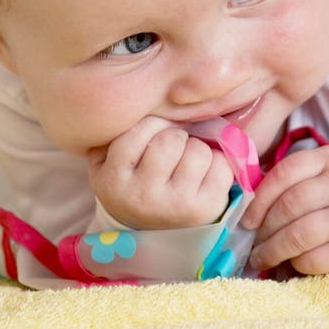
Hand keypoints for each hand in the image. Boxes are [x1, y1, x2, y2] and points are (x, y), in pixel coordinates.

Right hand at [87, 116, 233, 228]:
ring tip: (185, 165)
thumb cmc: (131, 182)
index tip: (150, 139)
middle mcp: (143, 196)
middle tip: (170, 153)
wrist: (149, 235)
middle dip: (175, 138)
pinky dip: (217, 165)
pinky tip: (202, 177)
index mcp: (114, 180)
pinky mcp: (206, 210)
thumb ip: (116, 130)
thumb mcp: (107, 159)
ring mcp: (177, 206)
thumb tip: (142, 94)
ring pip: (199, 150)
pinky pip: (221, 166)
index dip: (151, 127)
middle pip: (173, 139)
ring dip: (196, 150)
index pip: (139, 130)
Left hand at [241, 144, 328, 273]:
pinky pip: (316, 259)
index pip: (285, 172)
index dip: (259, 198)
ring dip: (274, 250)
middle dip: (264, 228)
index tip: (246, 219)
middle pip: (290, 205)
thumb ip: (292, 179)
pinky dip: (296, 264)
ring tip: (262, 257)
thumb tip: (250, 211)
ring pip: (300, 234)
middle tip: (253, 242)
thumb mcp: (324, 168)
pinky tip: (289, 263)